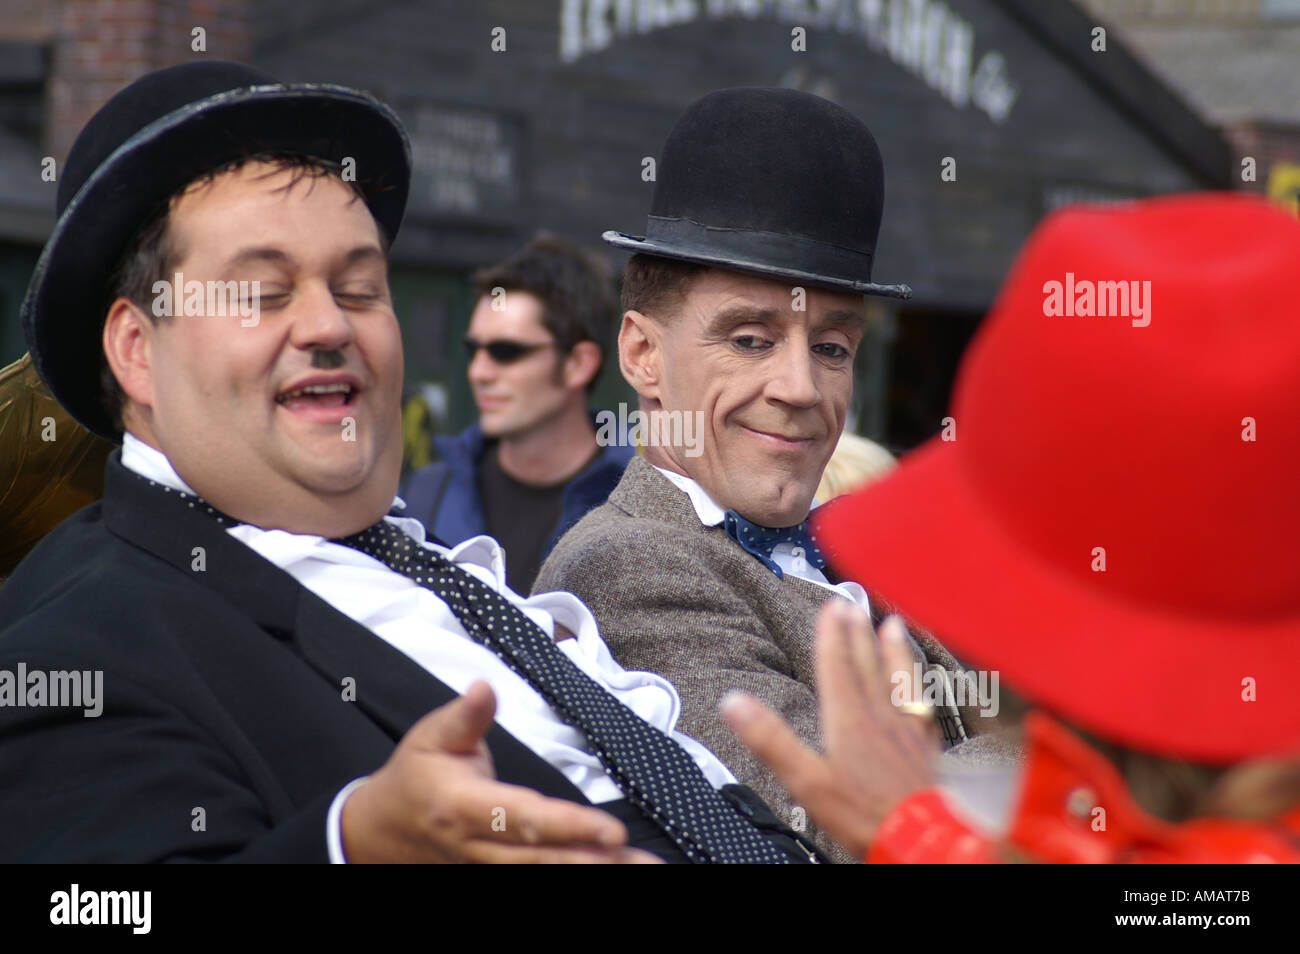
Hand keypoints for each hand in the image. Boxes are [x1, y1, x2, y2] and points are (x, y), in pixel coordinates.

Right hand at [342, 680, 661, 862]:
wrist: (381, 830)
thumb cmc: (416, 778)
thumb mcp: (431, 736)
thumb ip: (465, 716)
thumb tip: (484, 688)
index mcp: (463, 808)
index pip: (524, 818)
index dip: (569, 826)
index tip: (612, 830)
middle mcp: (478, 846)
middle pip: (543, 859)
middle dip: (594, 860)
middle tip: (642, 860)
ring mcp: (488, 867)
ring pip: (545, 875)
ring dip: (594, 871)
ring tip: (643, 867)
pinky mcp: (495, 872)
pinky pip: (538, 877)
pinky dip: (575, 874)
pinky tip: (612, 868)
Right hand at [720, 601, 938, 858]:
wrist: (921, 839)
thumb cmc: (863, 813)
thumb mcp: (805, 778)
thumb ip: (770, 739)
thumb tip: (733, 702)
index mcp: (848, 719)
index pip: (837, 666)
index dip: (832, 635)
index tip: (831, 606)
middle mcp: (880, 717)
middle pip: (866, 666)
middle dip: (858, 633)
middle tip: (854, 605)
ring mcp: (906, 732)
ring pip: (898, 680)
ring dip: (892, 651)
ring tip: (892, 626)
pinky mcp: (926, 750)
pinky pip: (921, 707)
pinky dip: (918, 688)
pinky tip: (921, 688)